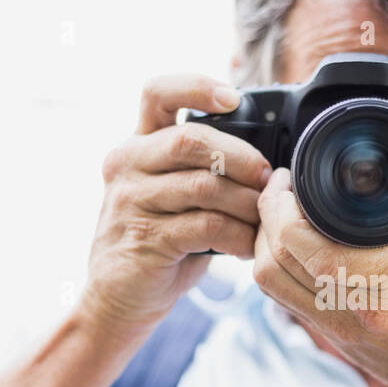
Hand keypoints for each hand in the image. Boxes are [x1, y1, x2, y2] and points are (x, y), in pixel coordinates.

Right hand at [79, 73, 270, 336]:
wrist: (118, 298)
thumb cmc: (159, 242)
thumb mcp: (173, 195)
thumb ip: (202, 170)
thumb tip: (267, 161)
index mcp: (136, 144)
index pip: (157, 93)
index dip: (196, 87)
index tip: (233, 99)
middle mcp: (126, 165)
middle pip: (192, 141)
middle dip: (243, 158)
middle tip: (269, 180)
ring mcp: (131, 202)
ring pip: (204, 186)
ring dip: (247, 203)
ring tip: (264, 220)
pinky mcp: (145, 238)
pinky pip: (206, 226)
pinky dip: (238, 235)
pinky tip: (248, 246)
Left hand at [253, 119, 387, 386]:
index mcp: (383, 280)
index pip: (303, 242)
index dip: (281, 204)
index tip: (291, 175)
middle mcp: (350, 307)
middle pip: (275, 255)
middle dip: (267, 212)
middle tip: (281, 185)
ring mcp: (331, 324)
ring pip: (267, 277)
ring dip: (263, 239)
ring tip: (280, 211)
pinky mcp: (322, 334)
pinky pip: (276, 294)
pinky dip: (272, 262)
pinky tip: (286, 241)